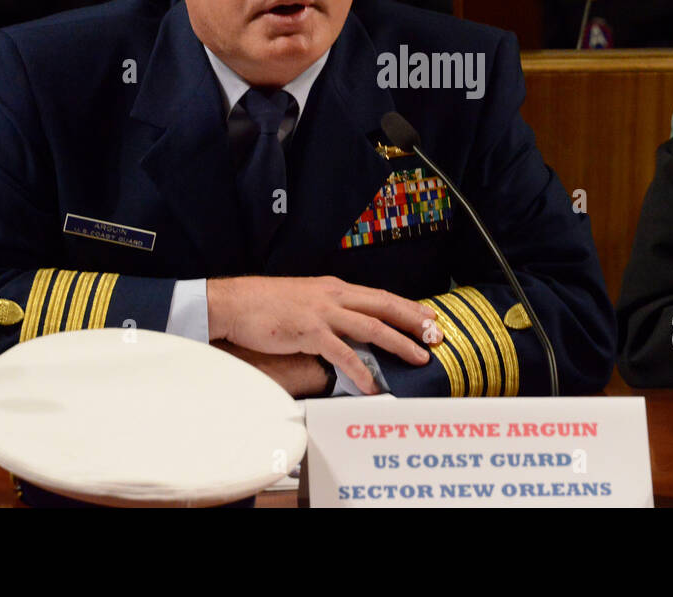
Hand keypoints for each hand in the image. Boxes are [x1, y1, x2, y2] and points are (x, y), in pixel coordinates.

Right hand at [205, 275, 442, 393]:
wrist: (236, 302)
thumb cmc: (265, 303)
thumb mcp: (305, 299)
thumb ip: (328, 309)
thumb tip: (346, 325)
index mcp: (334, 288)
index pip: (379, 295)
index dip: (406, 306)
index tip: (428, 315)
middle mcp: (334, 296)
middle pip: (384, 306)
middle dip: (413, 321)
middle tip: (437, 334)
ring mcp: (323, 313)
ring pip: (372, 328)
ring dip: (399, 343)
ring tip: (419, 357)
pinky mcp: (309, 332)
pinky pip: (342, 354)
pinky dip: (360, 370)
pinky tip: (372, 384)